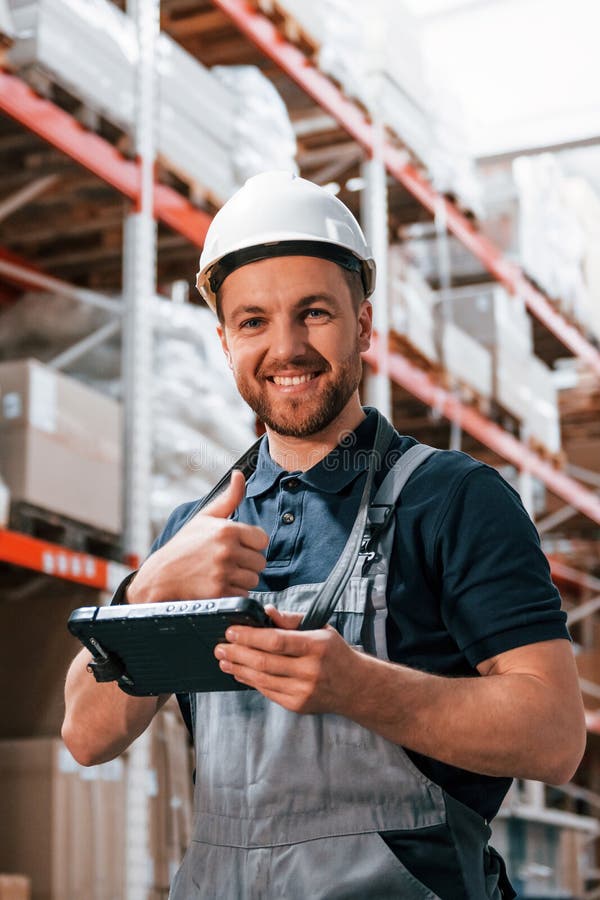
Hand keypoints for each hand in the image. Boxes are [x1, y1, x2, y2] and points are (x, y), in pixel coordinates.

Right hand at [128, 470, 268, 603]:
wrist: (161, 575)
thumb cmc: (184, 545)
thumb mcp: (205, 517)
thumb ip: (229, 498)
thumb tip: (240, 474)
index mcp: (227, 529)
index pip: (262, 540)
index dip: (252, 544)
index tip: (238, 545)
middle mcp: (227, 550)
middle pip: (260, 562)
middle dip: (247, 563)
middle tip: (228, 561)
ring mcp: (223, 572)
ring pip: (253, 580)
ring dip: (241, 579)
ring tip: (222, 572)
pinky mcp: (219, 592)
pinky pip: (243, 595)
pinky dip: (234, 592)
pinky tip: (218, 584)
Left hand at [214, 605, 365, 714]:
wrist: (354, 686)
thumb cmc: (333, 652)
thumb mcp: (319, 628)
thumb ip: (291, 620)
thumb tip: (265, 612)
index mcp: (317, 646)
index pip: (277, 641)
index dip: (250, 636)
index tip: (231, 631)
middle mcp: (310, 670)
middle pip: (265, 662)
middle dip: (237, 653)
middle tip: (220, 646)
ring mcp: (303, 691)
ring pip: (262, 679)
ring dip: (239, 669)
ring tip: (224, 660)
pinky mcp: (298, 705)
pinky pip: (268, 692)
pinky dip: (250, 681)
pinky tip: (240, 672)